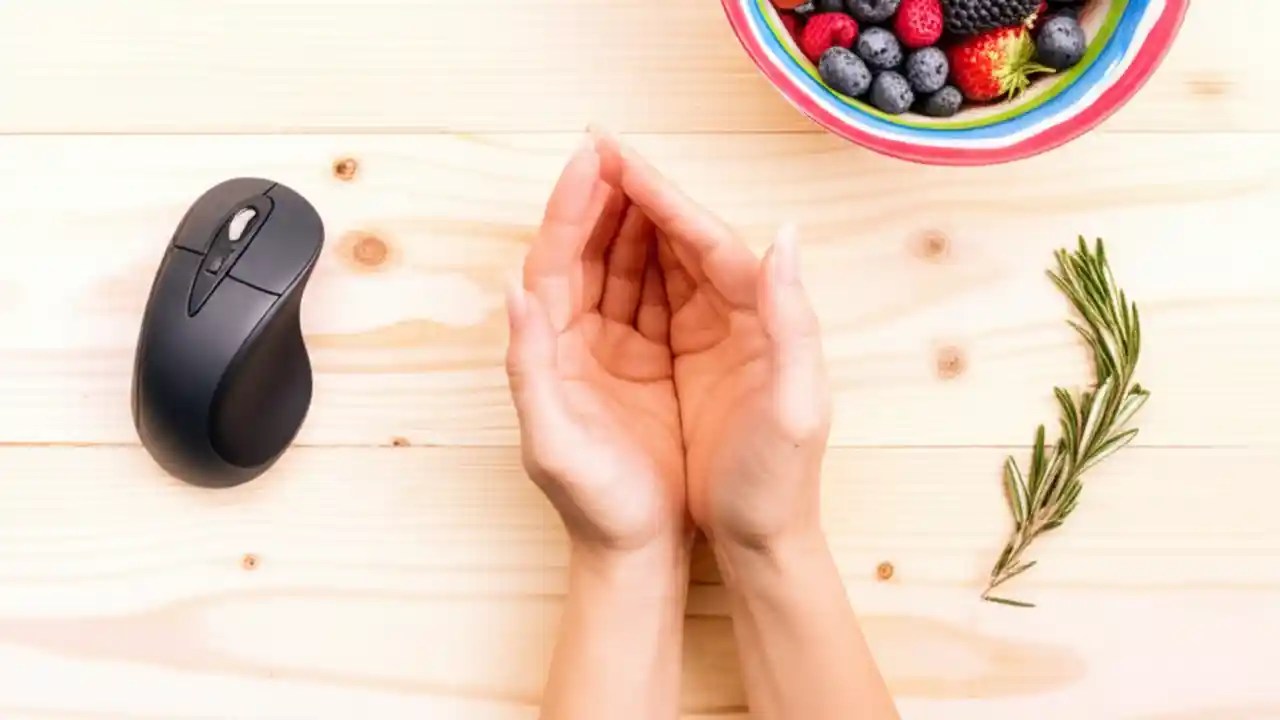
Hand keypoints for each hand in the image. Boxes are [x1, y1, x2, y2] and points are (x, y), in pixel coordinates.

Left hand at [505, 137, 688, 556]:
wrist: (636, 552)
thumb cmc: (594, 504)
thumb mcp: (553, 444)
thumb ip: (527, 367)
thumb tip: (514, 289)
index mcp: (548, 351)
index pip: (553, 261)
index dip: (571, 206)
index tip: (592, 158)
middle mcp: (574, 341)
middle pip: (583, 252)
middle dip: (599, 198)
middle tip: (618, 147)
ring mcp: (610, 349)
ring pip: (617, 267)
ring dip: (629, 220)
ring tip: (645, 173)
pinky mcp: (645, 363)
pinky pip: (650, 295)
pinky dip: (659, 259)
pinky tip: (674, 232)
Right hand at [596, 135, 831, 551]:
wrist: (760, 540)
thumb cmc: (777, 481)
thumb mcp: (796, 405)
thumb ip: (793, 318)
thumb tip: (783, 233)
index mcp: (762, 315)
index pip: (704, 237)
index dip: (659, 193)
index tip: (615, 154)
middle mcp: (736, 314)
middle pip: (679, 237)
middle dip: (636, 192)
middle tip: (592, 148)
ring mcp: (708, 335)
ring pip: (661, 260)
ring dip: (627, 219)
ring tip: (588, 180)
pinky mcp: (685, 359)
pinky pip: (649, 297)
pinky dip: (624, 264)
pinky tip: (600, 245)